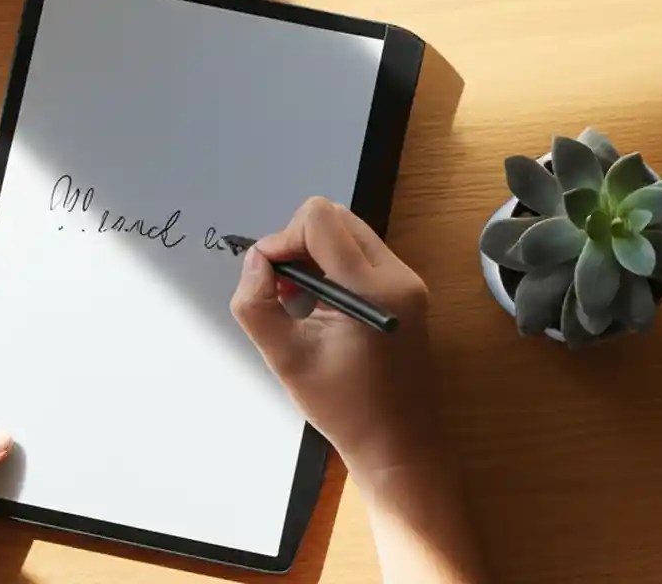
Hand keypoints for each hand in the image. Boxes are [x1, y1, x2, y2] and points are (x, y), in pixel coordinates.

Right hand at [229, 197, 436, 480]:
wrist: (399, 445)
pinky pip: (361, 254)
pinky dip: (332, 267)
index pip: (319, 220)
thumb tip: (254, 261)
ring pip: (348, 231)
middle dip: (297, 244)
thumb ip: (256, 305)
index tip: (268, 280)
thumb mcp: (285, 359)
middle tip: (282, 290)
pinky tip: (321, 309)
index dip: (281, 240)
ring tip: (300, 303)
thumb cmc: (345, 409)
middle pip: (335, 217)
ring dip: (314, 255)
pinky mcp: (406, 291)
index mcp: (373, 289)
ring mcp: (407, 281)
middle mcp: (398, 275)